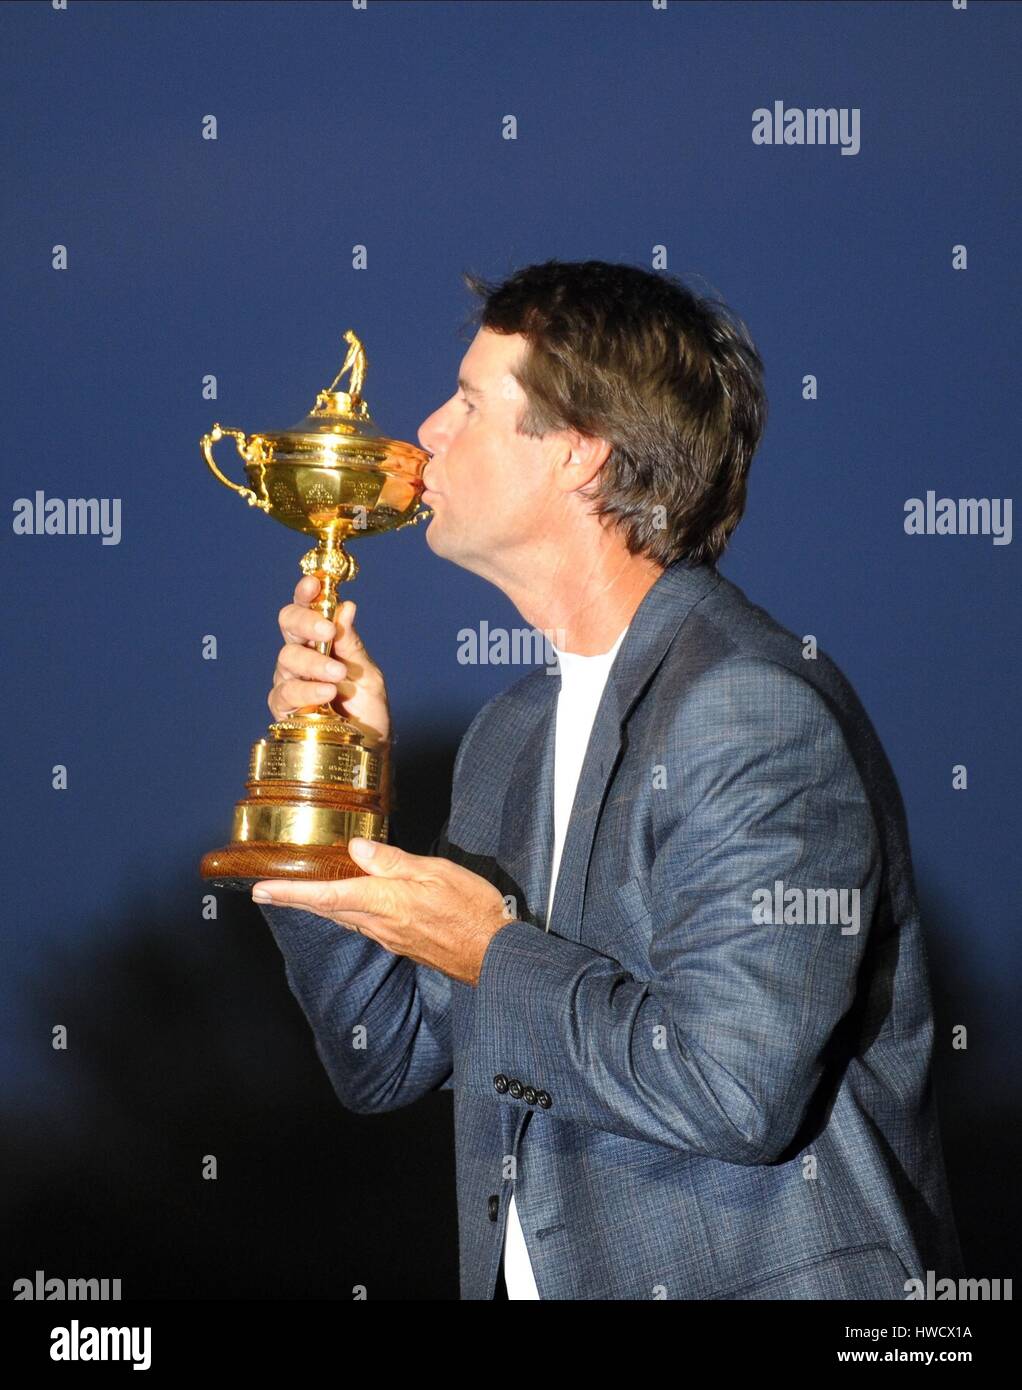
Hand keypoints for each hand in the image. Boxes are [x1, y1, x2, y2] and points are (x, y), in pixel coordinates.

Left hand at [251, 838, 512, 985]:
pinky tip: (346, 903)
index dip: (291, 892)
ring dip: (316, 906)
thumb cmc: (472, 911)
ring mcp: (388, 936)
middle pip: (327, 909)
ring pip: (343, 918)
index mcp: (385, 902)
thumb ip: (394, 862)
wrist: (493, 955)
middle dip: (294, 899)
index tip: (260, 889)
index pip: (327, 895)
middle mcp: (379, 923)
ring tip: (297, 893)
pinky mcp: (400, 942)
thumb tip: (356, 850)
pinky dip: (343, 911)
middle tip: (264, 891)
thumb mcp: (437, 873)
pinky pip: (362, 924)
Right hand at [269, 576, 390, 745]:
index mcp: (320, 641)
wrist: (369, 747)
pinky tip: (326, 692)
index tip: (313, 584)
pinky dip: (307, 690)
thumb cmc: (368, 709)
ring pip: (287, 658)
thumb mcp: (368, 673)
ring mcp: (289, 681)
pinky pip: (285, 693)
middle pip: (288, 626)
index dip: (306, 594)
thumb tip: (346, 607)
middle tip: (327, 631)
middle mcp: (300, 656)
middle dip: (305, 623)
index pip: (307, 609)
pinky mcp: (284, 708)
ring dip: (313, 663)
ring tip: (338, 674)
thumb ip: (353, 644)